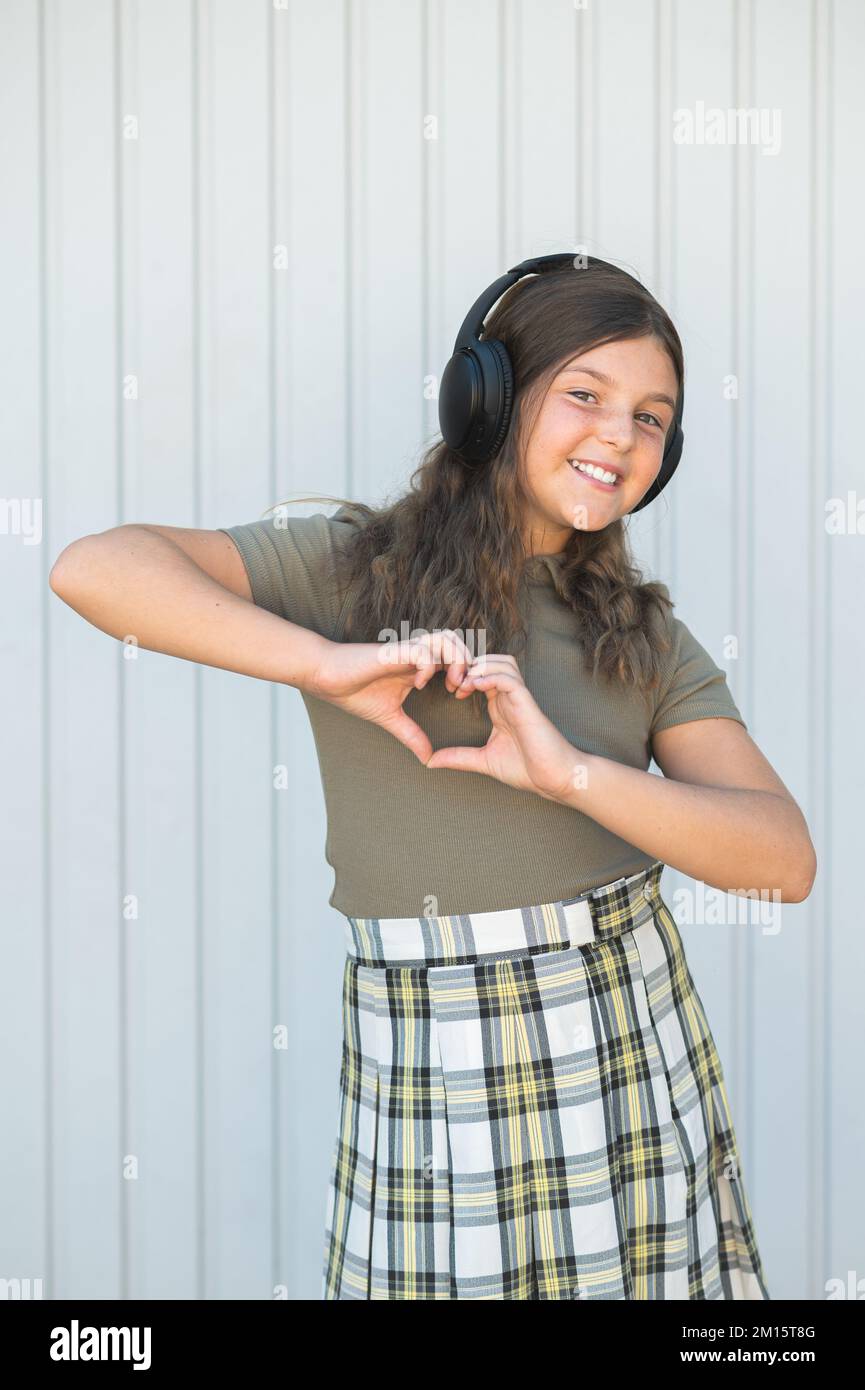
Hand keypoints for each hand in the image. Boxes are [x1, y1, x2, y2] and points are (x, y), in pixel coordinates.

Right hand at [308, 629, 473, 763]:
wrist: (327, 677)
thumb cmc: (355, 691)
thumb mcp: (391, 718)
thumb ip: (412, 735)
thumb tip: (427, 758)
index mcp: (419, 666)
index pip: (456, 658)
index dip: (467, 674)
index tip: (461, 696)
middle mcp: (416, 654)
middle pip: (458, 643)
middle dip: (468, 665)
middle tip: (461, 690)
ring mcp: (406, 650)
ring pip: (445, 639)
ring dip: (453, 661)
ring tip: (447, 685)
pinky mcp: (393, 651)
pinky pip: (422, 651)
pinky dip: (428, 666)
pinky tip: (418, 685)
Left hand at [425, 653, 579, 801]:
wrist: (554, 778)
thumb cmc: (527, 769)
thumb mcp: (483, 761)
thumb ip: (458, 757)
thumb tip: (430, 762)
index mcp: (500, 706)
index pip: (482, 675)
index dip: (463, 675)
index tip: (449, 689)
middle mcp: (510, 698)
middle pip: (492, 661)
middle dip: (470, 665)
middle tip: (453, 681)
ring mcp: (520, 699)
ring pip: (503, 663)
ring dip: (481, 667)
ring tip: (464, 682)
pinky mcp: (528, 705)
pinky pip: (510, 679)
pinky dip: (492, 677)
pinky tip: (475, 687)